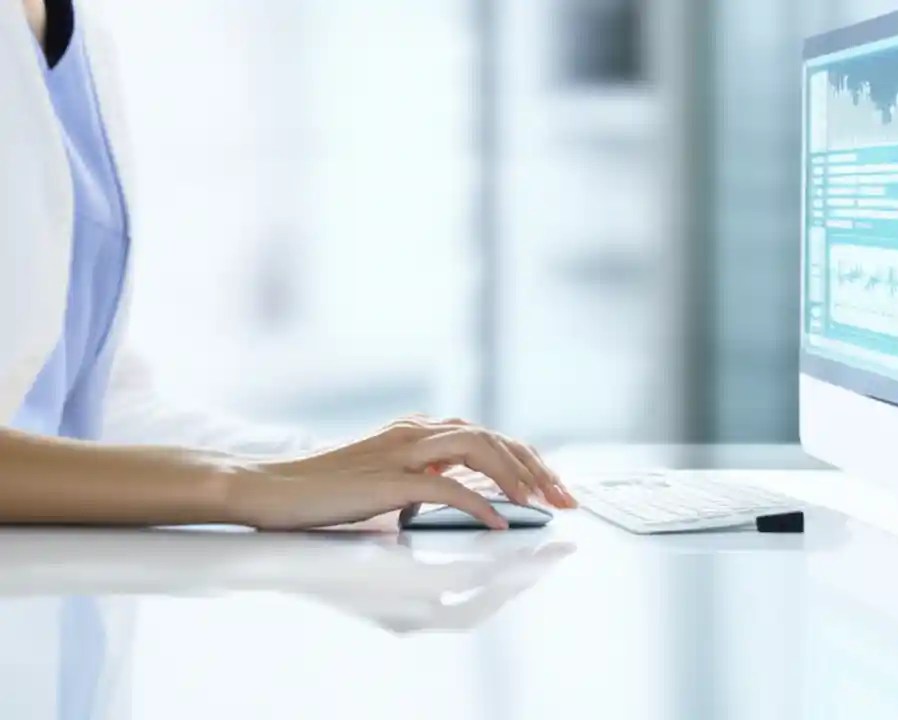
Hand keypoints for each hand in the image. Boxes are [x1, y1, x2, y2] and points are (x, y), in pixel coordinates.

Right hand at [225, 417, 575, 530]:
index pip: (489, 437)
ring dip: (518, 477)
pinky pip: (448, 485)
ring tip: (542, 505)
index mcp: (419, 431)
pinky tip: (500, 522)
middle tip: (566, 499)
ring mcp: (403, 451)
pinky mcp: (389, 478)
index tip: (554, 488)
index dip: (528, 460)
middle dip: (537, 468)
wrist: (271, 489)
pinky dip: (480, 502)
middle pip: (495, 438)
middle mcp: (417, 432)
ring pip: (480, 448)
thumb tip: (471, 504)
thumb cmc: (324, 492)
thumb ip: (426, 484)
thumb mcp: (387, 483)